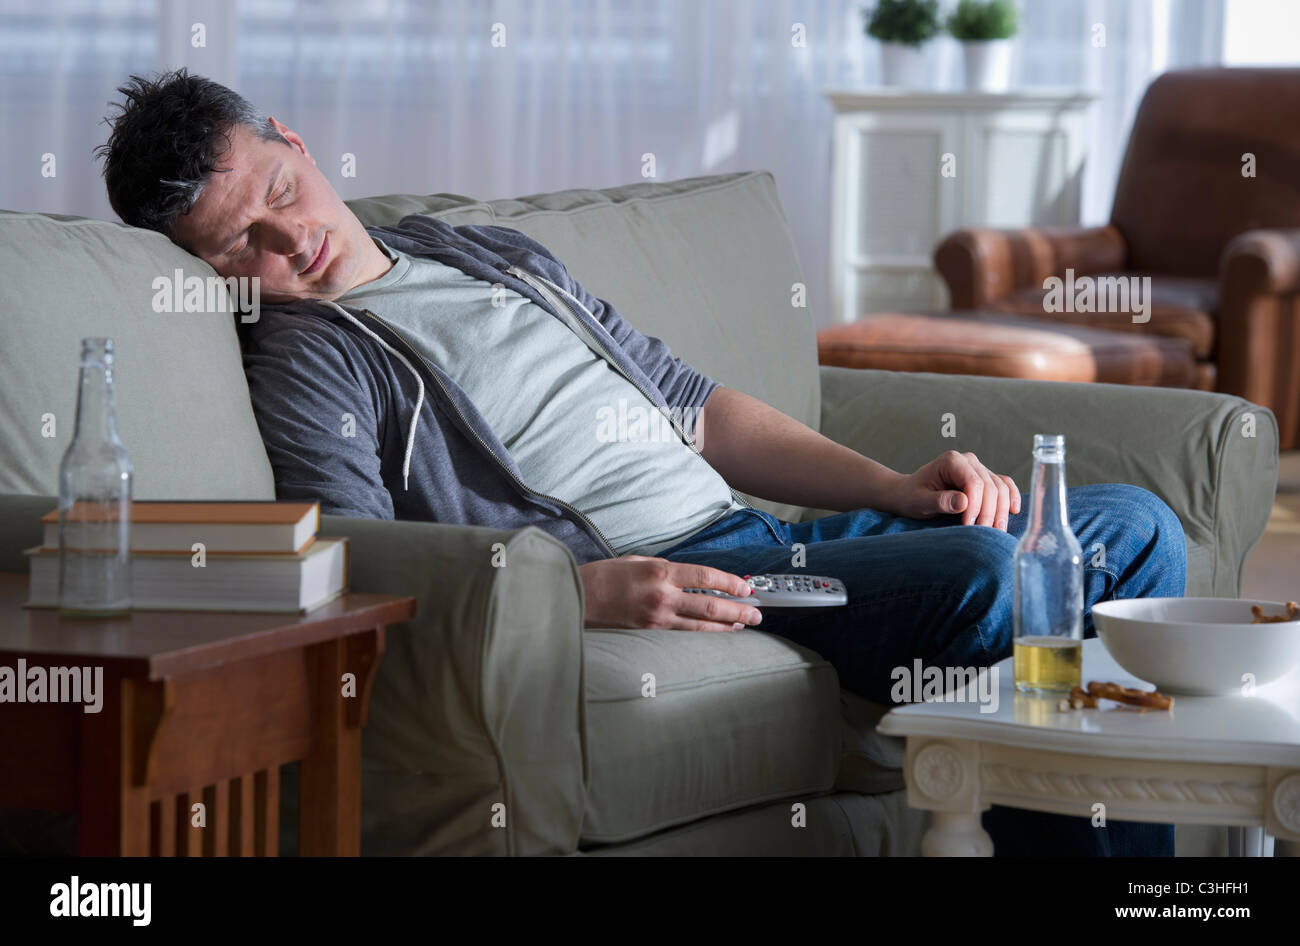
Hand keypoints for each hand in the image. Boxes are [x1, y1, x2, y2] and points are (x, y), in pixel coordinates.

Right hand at [577, 556, 762, 631]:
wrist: (578, 597)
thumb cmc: (606, 576)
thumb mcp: (638, 561)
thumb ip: (666, 569)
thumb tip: (690, 577)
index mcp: (660, 572)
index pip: (705, 577)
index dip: (730, 583)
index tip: (745, 588)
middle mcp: (662, 596)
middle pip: (709, 605)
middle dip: (737, 610)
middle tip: (756, 613)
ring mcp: (657, 618)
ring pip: (700, 625)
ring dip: (726, 626)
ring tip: (744, 626)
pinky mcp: (650, 632)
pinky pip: (684, 634)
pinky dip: (704, 634)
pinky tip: (717, 633)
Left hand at [892, 450, 1020, 529]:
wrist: (909, 493)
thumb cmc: (912, 497)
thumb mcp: (919, 502)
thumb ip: (940, 501)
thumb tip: (963, 502)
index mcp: (951, 461)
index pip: (974, 483)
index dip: (976, 506)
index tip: (969, 526)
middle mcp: (968, 461)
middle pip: (990, 486)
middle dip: (989, 512)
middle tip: (984, 533)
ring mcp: (978, 468)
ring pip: (1000, 488)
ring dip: (1001, 510)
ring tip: (995, 531)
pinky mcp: (984, 477)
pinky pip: (1004, 485)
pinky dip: (1011, 497)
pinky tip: (1014, 511)